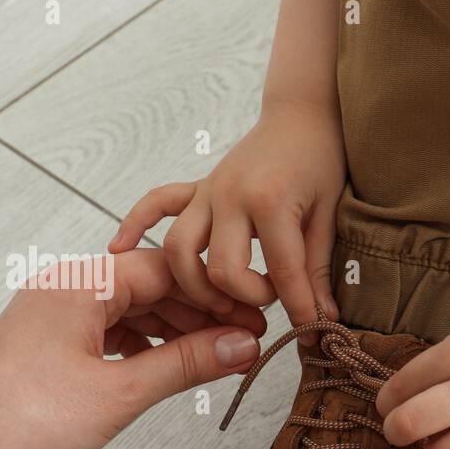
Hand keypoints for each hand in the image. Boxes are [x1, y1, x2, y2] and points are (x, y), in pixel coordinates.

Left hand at [0, 249, 265, 448]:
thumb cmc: (21, 420)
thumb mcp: (121, 392)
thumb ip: (187, 364)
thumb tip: (240, 347)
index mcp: (81, 283)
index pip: (168, 269)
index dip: (217, 295)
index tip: (254, 322)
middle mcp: (67, 286)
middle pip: (154, 286)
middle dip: (202, 314)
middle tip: (247, 343)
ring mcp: (57, 313)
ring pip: (135, 308)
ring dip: (177, 331)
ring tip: (218, 358)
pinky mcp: (52, 341)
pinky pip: (112, 329)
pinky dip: (147, 346)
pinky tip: (172, 368)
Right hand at [109, 100, 345, 339]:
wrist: (301, 115)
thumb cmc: (320, 162)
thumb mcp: (328, 216)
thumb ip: (318, 269)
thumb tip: (322, 321)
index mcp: (270, 202)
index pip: (281, 272)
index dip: (299, 310)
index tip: (310, 333)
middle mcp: (229, 196)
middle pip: (218, 269)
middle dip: (245, 299)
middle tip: (268, 301)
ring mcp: (208, 191)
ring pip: (178, 248)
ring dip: (196, 284)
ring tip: (220, 301)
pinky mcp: (196, 187)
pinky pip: (156, 204)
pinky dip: (135, 224)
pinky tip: (121, 250)